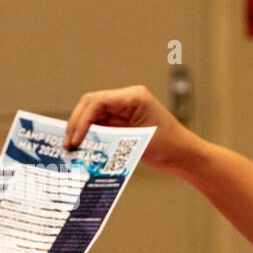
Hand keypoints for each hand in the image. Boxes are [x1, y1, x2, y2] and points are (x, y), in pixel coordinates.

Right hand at [64, 84, 201, 173]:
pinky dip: (90, 135)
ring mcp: (124, 109)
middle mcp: (126, 98)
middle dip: (76, 124)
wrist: (184, 155)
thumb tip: (82, 142)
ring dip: (81, 130)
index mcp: (133, 97)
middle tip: (68, 146)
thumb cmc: (169, 146)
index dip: (81, 120)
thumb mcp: (136, 142)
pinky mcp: (122, 120)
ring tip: (72, 149)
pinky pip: (100, 124)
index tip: (74, 141)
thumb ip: (108, 138)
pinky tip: (83, 148)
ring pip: (92, 115)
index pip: (96, 102)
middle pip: (90, 105)